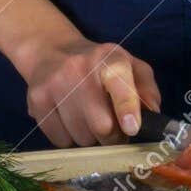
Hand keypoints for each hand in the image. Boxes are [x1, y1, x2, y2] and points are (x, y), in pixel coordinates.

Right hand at [19, 38, 161, 146]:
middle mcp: (80, 69)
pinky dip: (69, 139)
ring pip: (80, 138)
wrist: (51, 50)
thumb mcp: (129, 65)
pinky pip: (59, 140)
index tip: (132, 128)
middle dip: (112, 138)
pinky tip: (70, 121)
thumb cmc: (99, 64)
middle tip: (114, 133)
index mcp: (110, 59)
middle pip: (101, 125)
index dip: (127, 108)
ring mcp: (55, 84)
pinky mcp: (37, 100)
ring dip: (90, 139)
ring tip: (90, 122)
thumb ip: (146, 88)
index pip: (119, 84)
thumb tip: (153, 114)